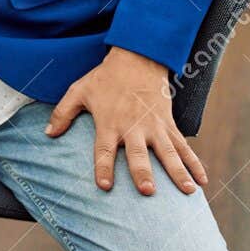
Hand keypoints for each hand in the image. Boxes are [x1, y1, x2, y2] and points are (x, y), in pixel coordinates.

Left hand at [45, 47, 207, 195]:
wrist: (137, 59)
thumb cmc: (105, 78)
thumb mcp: (78, 91)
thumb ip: (63, 113)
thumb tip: (48, 134)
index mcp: (109, 123)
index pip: (103, 150)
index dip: (103, 168)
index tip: (104, 186)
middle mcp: (133, 127)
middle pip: (138, 154)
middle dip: (143, 172)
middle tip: (147, 191)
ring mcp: (155, 127)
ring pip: (168, 153)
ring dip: (177, 172)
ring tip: (187, 191)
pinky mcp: (169, 124)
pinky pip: (184, 146)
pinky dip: (195, 163)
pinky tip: (202, 180)